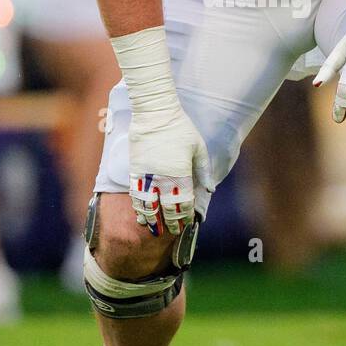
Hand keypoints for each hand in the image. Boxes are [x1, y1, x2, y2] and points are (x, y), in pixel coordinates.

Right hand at [128, 105, 213, 234]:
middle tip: (175, 231)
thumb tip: (210, 189)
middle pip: (167, 208)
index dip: (186, 216)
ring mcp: (147, 176)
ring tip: (156, 231)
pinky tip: (141, 215)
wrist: (155, 114)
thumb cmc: (181, 128)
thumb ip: (204, 170)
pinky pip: (136, 195)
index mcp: (182, 174)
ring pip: (149, 206)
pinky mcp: (135, 171)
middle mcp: (164, 179)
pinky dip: (139, 208)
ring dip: (153, 220)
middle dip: (172, 222)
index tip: (188, 223)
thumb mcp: (199, 148)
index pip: (185, 203)